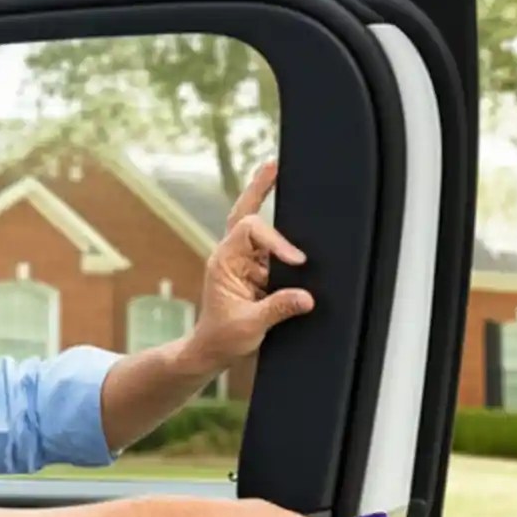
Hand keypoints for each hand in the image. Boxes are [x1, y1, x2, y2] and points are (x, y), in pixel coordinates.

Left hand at [189, 160, 312, 368]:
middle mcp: (231, 256)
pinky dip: (281, 240)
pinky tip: (291, 233)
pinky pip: (268, 249)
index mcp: (224, 261)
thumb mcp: (250, 325)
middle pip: (243, 213)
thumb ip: (278, 309)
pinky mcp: (253, 272)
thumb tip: (306, 297)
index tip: (296, 261)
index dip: (277, 240)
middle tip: (273, 165)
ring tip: (278, 172)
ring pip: (255, 226)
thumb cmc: (221, 338)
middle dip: (258, 189)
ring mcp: (242, 262)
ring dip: (266, 202)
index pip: (249, 230)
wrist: (210, 351)